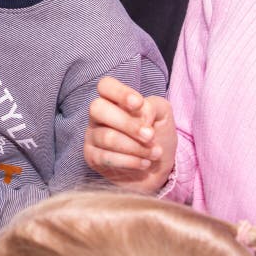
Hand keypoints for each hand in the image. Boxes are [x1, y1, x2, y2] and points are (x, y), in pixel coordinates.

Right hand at [84, 77, 176, 192]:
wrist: (157, 169)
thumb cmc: (157, 136)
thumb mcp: (163, 116)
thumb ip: (154, 107)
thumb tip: (140, 114)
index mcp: (114, 100)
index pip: (105, 86)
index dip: (120, 92)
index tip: (138, 104)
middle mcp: (98, 115)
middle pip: (97, 108)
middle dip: (127, 124)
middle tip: (150, 136)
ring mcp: (92, 136)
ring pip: (107, 137)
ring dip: (136, 147)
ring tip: (155, 153)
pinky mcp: (92, 157)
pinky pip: (106, 158)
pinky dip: (131, 161)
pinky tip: (144, 163)